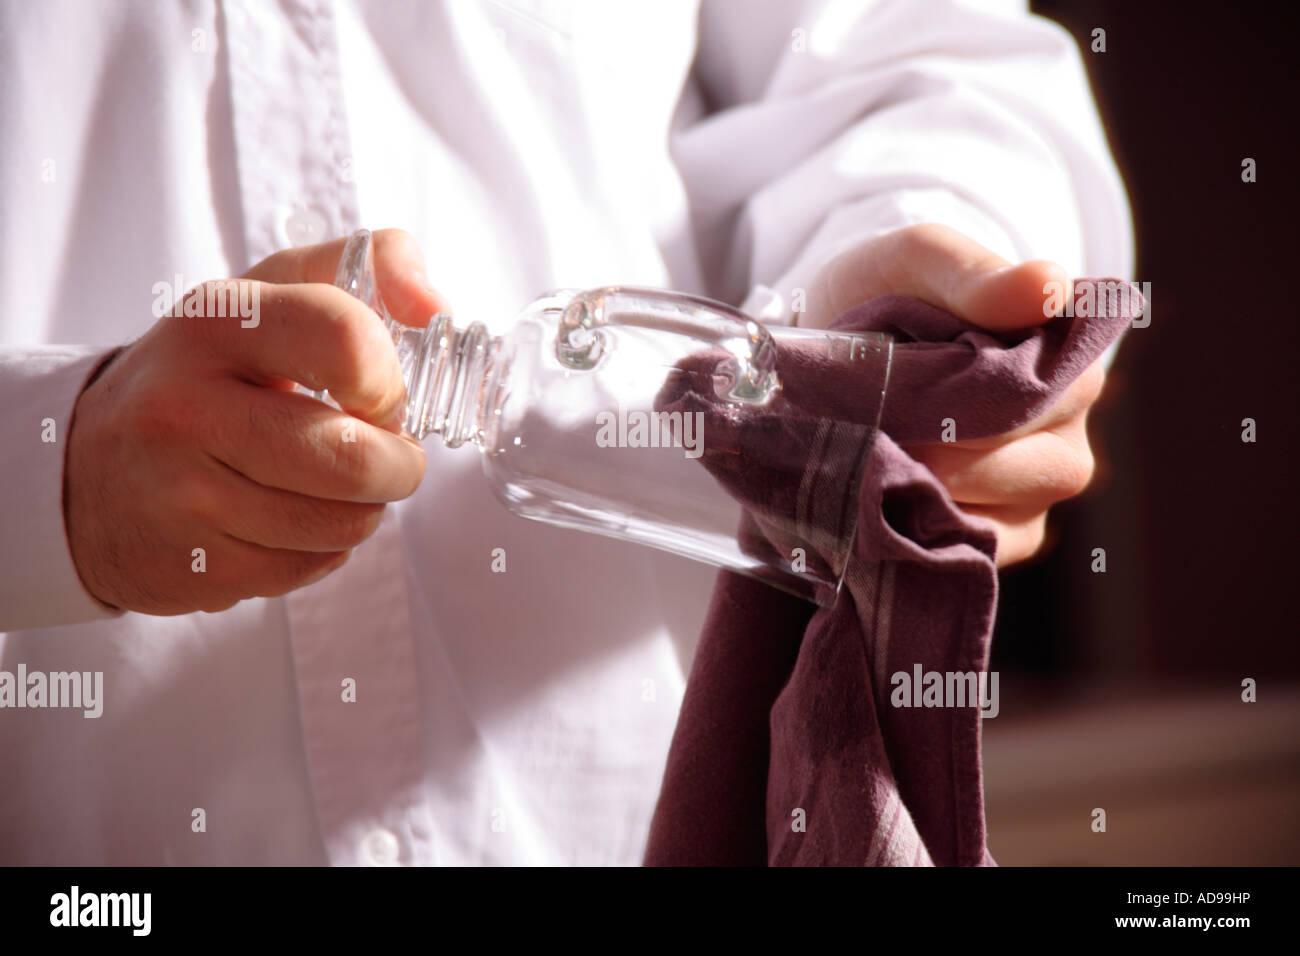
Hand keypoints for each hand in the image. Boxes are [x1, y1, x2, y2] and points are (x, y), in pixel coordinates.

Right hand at [64, 229, 449, 613]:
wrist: (86, 468)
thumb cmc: (207, 374)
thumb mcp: (269, 293)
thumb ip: (367, 267)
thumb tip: (432, 303)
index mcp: (217, 323)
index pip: (345, 340)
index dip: (389, 380)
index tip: (382, 395)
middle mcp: (188, 407)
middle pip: (352, 457)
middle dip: (398, 466)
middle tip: (390, 456)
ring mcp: (182, 494)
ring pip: (339, 524)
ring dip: (365, 510)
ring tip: (338, 485)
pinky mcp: (191, 564)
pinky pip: (307, 569)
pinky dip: (322, 549)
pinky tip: (293, 519)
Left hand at [802, 223, 1103, 567]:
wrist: (836, 336)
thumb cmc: (889, 290)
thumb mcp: (916, 259)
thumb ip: (973, 272)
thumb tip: (1049, 285)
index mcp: (1070, 368)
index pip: (1027, 406)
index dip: (952, 403)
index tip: (894, 385)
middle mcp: (1066, 440)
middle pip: (1010, 469)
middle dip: (928, 449)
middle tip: (865, 423)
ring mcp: (1033, 498)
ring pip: (987, 517)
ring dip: (916, 491)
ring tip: (865, 454)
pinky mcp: (999, 541)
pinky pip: (969, 554)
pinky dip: (916, 532)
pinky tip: (877, 500)